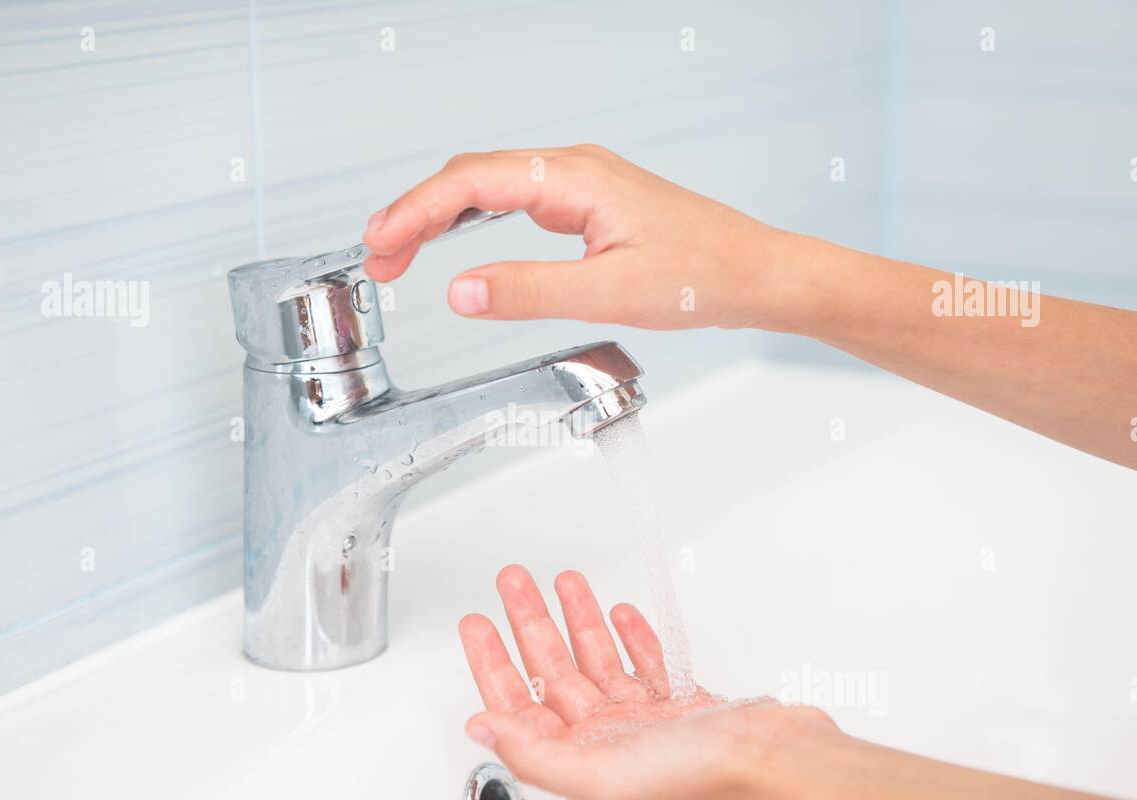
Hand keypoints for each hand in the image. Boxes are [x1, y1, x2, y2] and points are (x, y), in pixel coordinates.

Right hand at [363, 145, 800, 330]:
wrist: (757, 275)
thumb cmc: (703, 276)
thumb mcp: (610, 293)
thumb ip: (530, 291)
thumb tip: (460, 291)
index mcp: (574, 178)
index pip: (472, 183)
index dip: (416, 212)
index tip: (379, 244)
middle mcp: (574, 170)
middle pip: (472, 177)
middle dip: (417, 213)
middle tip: (379, 257)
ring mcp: (582, 184)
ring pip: (491, 186)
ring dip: (442, 216)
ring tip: (402, 252)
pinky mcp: (590, 204)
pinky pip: (515, 199)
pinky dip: (475, 219)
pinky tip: (461, 240)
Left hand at [458, 564, 840, 799]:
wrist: (776, 760)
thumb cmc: (699, 777)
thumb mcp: (600, 776)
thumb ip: (532, 755)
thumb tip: (479, 729)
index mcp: (582, 756)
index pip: (517, 703)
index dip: (491, 661)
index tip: (476, 622)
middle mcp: (607, 737)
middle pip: (552, 670)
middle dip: (529, 620)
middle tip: (512, 580)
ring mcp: (644, 718)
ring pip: (597, 658)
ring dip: (577, 618)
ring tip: (562, 579)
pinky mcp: (682, 702)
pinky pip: (646, 661)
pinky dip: (629, 635)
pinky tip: (617, 613)